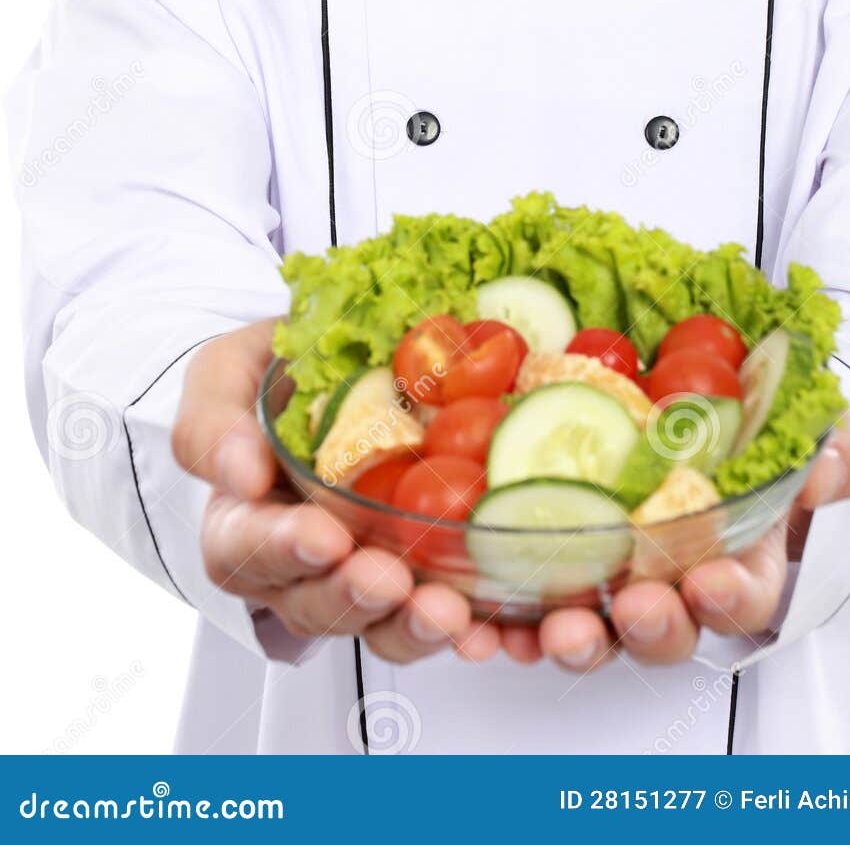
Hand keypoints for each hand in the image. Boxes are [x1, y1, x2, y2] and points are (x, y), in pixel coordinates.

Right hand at [171, 320, 479, 662]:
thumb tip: (241, 474)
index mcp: (242, 520)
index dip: (283, 550)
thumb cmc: (274, 378)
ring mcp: (360, 576)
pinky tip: (491, 627)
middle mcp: (298, 567)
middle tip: (391, 580)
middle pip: (316, 604)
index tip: (323, 538)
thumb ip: (213, 421)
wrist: (340, 367)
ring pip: (378, 624)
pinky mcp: (421, 574)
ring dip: (412, 626)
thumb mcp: (224, 376)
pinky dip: (468, 629)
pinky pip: (438, 614)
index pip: (246, 550)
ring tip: (448, 613)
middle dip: (355, 598)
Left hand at [520, 417, 849, 673]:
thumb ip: (836, 453)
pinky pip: (524, 607)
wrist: (697, 411)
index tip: (709, 584)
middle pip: (662, 630)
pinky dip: (502, 623)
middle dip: (647, 628)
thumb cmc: (758, 431)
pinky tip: (481, 623)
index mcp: (738, 562)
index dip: (728, 598)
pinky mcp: (550, 566)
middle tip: (630, 609)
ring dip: (568, 639)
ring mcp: (608, 582)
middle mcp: (671, 586)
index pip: (742, 599)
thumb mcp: (813, 429)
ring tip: (547, 631)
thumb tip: (824, 472)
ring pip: (592, 630)